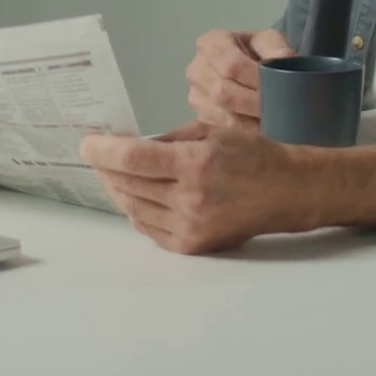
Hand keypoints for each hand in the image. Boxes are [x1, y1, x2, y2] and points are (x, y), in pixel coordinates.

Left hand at [80, 121, 310, 253]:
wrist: (287, 192)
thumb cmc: (252, 155)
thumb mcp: (210, 131)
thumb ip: (168, 140)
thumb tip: (128, 147)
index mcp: (196, 164)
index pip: (133, 159)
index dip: (103, 151)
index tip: (87, 144)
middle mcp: (191, 198)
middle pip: (128, 184)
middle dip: (107, 168)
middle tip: (97, 155)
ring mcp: (191, 225)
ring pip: (134, 207)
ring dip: (117, 189)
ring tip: (112, 174)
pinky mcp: (193, 244)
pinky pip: (149, 228)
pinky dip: (135, 210)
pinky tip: (133, 196)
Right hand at [185, 28, 293, 129]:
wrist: (243, 62)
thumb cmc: (255, 50)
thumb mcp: (268, 40)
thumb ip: (276, 47)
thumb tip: (284, 59)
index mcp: (212, 42)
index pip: (231, 64)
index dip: (254, 79)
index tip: (276, 87)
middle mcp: (197, 67)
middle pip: (222, 90)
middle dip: (253, 102)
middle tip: (277, 107)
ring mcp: (195, 91)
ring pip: (221, 110)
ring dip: (249, 116)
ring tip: (272, 115)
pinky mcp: (200, 111)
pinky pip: (222, 123)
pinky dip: (244, 126)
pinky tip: (260, 123)